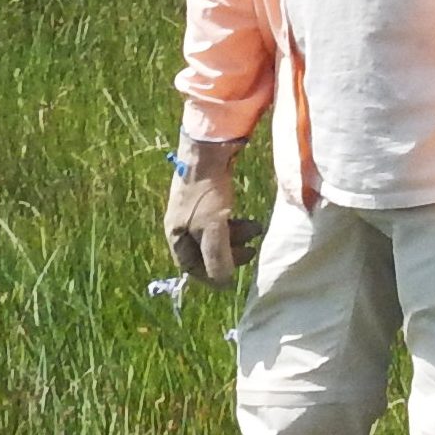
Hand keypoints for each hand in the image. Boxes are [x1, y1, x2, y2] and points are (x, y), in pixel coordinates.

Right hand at [164, 136, 262, 283]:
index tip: (232, 280)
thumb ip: (217, 256)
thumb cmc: (207, 192)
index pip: (192, 267)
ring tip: (257, 229)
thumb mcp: (212, 228)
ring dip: (236, 238)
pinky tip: (250, 221)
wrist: (207, 152)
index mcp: (176, 236)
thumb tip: (223, 282)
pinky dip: (234, 224)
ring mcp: (194, 212)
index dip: (211, 276)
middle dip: (229, 254)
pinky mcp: (207, 199)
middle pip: (205, 252)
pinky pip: (221, 221)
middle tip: (252, 252)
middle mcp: (182, 226)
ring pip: (216, 235)